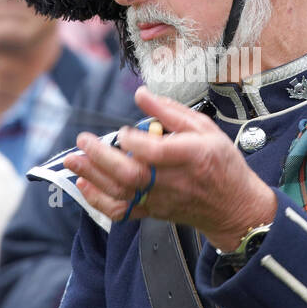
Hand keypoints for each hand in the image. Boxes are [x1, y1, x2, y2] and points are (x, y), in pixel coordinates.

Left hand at [62, 86, 276, 251]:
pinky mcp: (152, 212)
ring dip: (92, 177)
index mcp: (191, 156)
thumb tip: (141, 94)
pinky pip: (121, 211)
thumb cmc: (221, 164)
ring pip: (121, 192)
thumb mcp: (205, 129)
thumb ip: (170, 111)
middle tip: (83, 141)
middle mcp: (173, 181)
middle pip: (131, 174)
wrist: (233, 207)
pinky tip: (84, 185)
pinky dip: (98, 201)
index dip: (134, 142)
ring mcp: (160, 200)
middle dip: (101, 158)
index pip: (156, 153)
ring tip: (73, 160)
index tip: (123, 131)